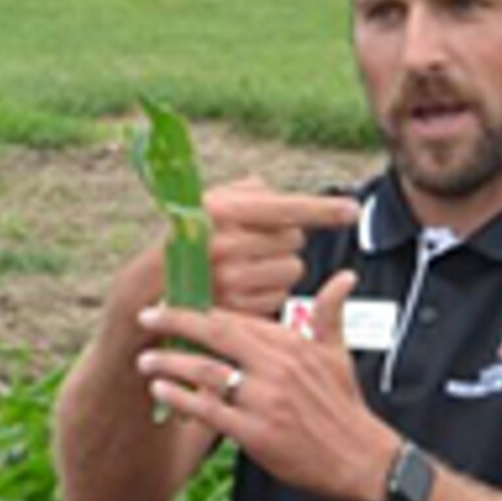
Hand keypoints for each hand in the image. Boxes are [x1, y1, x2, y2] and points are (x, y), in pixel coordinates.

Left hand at [140, 270, 403, 500]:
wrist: (358, 461)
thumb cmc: (343, 408)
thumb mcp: (338, 354)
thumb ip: (330, 313)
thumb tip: (344, 277)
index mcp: (292, 344)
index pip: (239, 317)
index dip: (203, 307)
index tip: (176, 301)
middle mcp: (276, 367)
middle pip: (216, 333)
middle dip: (176, 321)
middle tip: (146, 316)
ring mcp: (264, 399)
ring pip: (206, 370)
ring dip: (170, 362)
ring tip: (144, 358)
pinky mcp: (255, 432)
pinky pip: (208, 409)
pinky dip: (180, 398)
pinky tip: (159, 390)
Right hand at [194, 183, 361, 309]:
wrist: (149, 289)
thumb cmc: (187, 238)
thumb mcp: (210, 204)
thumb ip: (250, 192)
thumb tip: (285, 197)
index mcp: (223, 209)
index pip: (286, 208)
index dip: (323, 210)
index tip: (352, 211)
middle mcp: (228, 243)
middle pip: (294, 240)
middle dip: (284, 242)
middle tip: (255, 245)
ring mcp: (232, 279)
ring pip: (291, 270)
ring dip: (279, 269)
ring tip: (249, 268)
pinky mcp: (237, 308)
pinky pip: (279, 297)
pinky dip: (269, 293)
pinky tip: (245, 289)